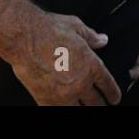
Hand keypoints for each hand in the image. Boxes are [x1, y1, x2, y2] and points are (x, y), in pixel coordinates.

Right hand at [6, 8, 120, 105]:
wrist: (24, 39)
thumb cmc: (49, 29)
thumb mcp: (76, 27)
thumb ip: (91, 36)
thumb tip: (103, 40)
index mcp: (90, 65)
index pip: (107, 85)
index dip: (112, 93)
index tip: (114, 98)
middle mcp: (80, 83)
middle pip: (95, 103)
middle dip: (100, 105)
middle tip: (101, 105)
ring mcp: (62, 94)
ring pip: (79, 110)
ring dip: (83, 109)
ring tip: (84, 108)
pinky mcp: (45, 100)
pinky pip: (59, 111)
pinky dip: (63, 109)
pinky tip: (63, 108)